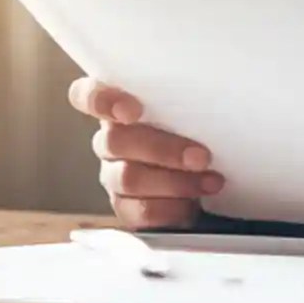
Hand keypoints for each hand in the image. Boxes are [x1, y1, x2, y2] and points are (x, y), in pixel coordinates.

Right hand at [68, 78, 223, 229]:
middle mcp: (110, 141)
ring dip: (175, 181)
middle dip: (163, 150)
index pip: (87, 96)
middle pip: (116, 142)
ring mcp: (113, 176)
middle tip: (201, 156)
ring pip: (129, 179)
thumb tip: (216, 90)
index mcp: (118, 106)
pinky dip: (170, 209)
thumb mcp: (190, 109)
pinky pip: (139, 212)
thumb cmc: (194, 130)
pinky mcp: (125, 208)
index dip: (101, 101)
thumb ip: (185, 100)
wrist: (206, 174)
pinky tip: (192, 204)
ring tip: (210, 180)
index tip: (131, 110)